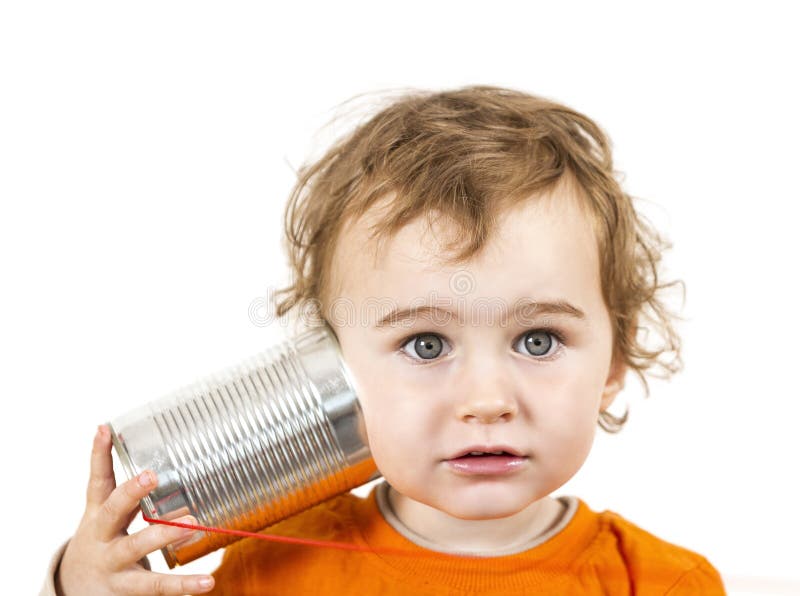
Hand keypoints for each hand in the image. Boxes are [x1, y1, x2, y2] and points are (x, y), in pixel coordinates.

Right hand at [56, 424, 214, 594]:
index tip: (105, 429)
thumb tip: (124, 440)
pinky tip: (207, 582)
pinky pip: (156, 586)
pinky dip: (183, 585)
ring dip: (165, 534)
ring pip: (137, 547)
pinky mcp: (127, 587)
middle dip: (130, 493)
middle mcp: (102, 537)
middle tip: (150, 475)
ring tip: (195, 524)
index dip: (99, 454)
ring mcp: (113, 563)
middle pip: (112, 511)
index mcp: (97, 514)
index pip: (97, 480)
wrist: (74, 592)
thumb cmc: (99, 542)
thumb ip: (118, 487)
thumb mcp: (103, 514)